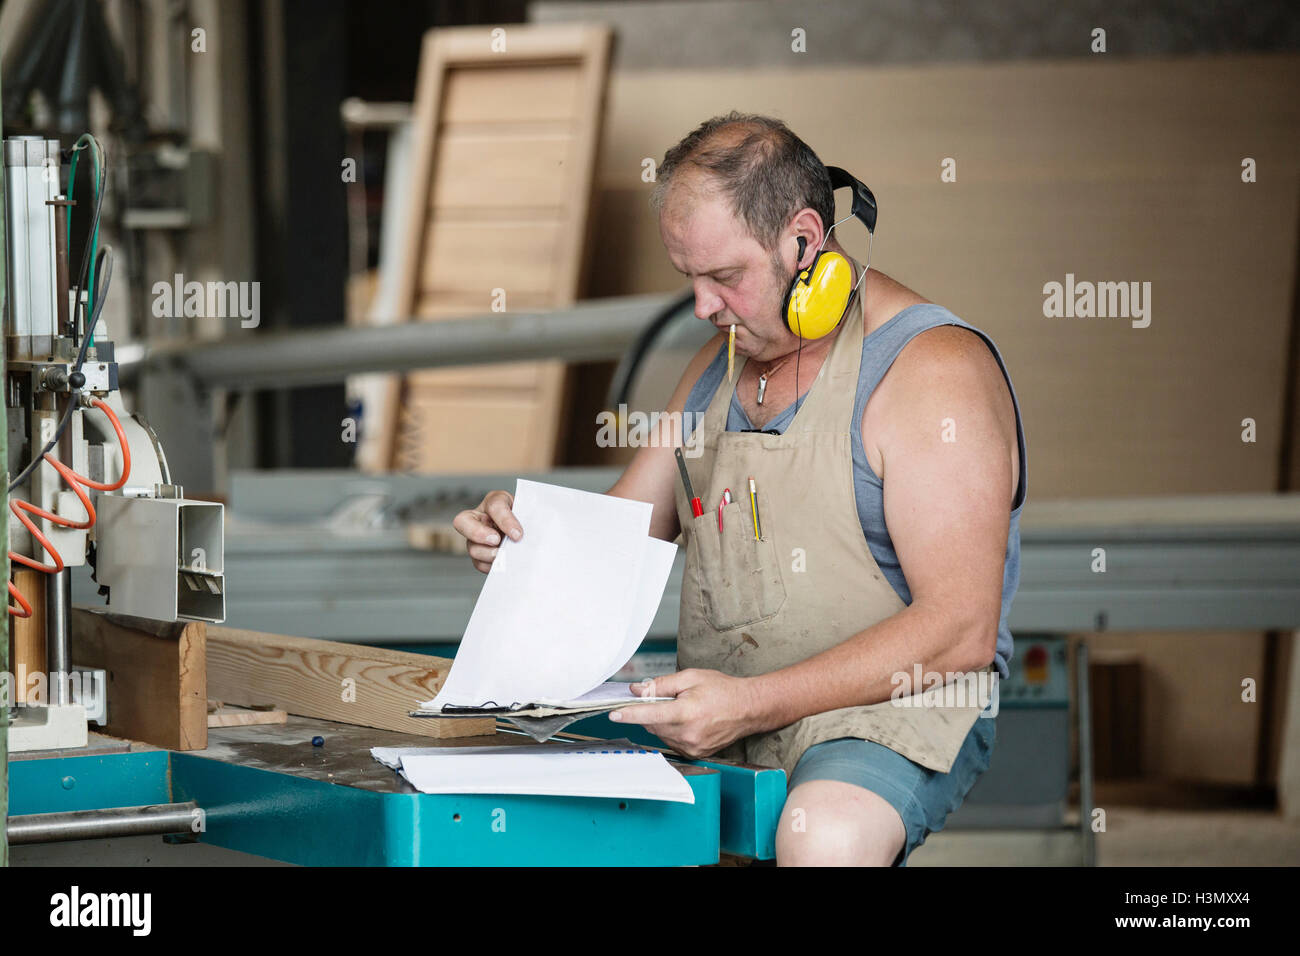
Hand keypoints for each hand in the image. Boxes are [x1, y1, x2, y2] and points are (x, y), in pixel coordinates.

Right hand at [452, 490, 523, 573]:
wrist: (529, 531)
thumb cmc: (526, 518)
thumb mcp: (527, 511)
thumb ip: (525, 518)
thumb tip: (522, 537)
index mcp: (493, 503)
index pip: (495, 506)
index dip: (505, 520)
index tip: (518, 534)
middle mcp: (480, 519)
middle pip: (462, 522)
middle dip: (478, 533)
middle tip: (496, 541)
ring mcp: (476, 538)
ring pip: (472, 548)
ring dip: (489, 555)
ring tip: (505, 557)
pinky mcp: (480, 556)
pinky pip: (479, 564)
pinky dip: (492, 566)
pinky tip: (504, 565)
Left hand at [610, 668, 759, 758]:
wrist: (748, 709)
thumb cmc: (723, 690)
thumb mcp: (691, 677)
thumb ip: (661, 684)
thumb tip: (638, 690)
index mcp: (686, 712)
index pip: (650, 714)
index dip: (630, 714)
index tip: (614, 714)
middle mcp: (688, 733)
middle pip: (653, 723)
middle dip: (652, 710)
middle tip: (669, 698)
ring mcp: (691, 746)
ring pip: (660, 733)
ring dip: (662, 721)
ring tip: (684, 709)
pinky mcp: (694, 753)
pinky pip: (671, 741)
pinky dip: (672, 730)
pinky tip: (688, 721)